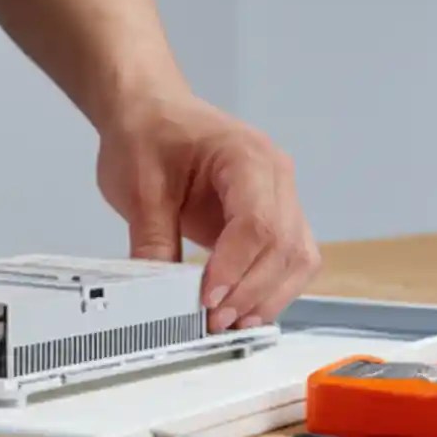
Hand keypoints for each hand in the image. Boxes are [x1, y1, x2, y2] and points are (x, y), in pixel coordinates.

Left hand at [95, 93, 320, 331]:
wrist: (151, 112)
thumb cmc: (148, 135)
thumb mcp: (138, 187)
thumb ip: (152, 239)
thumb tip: (159, 294)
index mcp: (247, 156)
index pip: (257, 222)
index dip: (236, 268)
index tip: (207, 299)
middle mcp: (275, 176)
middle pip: (285, 245)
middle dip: (252, 291)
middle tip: (215, 321)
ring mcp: (280, 197)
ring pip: (298, 257)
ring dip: (269, 296)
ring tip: (231, 324)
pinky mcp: (272, 218)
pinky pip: (289, 259)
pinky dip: (271, 289)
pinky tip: (243, 310)